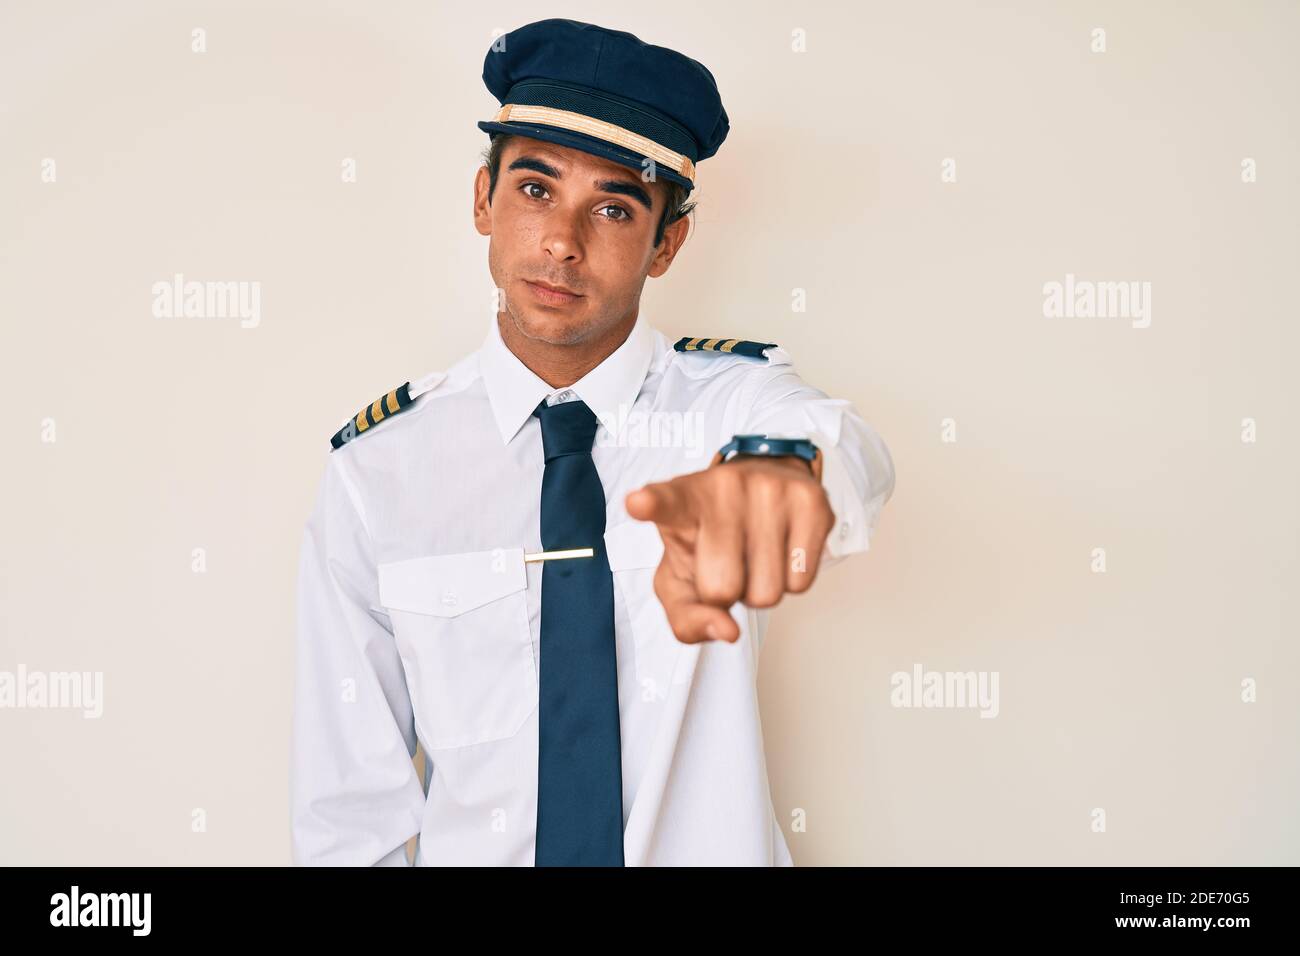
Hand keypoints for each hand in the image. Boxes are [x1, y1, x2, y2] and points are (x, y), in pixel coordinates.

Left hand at [624, 455, 835, 642]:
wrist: (765, 482)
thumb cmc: (711, 539)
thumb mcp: (682, 579)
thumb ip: (687, 617)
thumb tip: (727, 632)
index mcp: (681, 502)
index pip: (664, 504)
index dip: (651, 504)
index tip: (638, 503)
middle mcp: (722, 488)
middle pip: (722, 589)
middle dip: (726, 594)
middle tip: (728, 563)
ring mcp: (768, 489)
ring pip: (767, 593)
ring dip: (760, 589)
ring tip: (754, 554)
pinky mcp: (809, 500)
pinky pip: (800, 582)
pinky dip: (791, 580)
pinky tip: (782, 549)